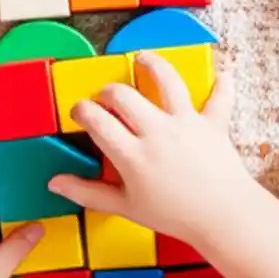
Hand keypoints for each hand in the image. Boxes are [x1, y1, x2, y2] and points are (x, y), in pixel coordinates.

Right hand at [48, 52, 259, 244]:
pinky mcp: (212, 123)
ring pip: (166, 80)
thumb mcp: (125, 207)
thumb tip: (55, 183)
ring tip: (142, 59)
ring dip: (152, 65)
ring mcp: (185, 123)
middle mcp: (156, 131)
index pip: (96, 120)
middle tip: (106, 97)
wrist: (223, 218)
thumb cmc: (174, 216)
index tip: (80, 111)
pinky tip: (221, 74)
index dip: (82, 110)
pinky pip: (218, 96)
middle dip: (108, 91)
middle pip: (123, 95)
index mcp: (132, 154)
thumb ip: (88, 192)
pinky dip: (221, 84)